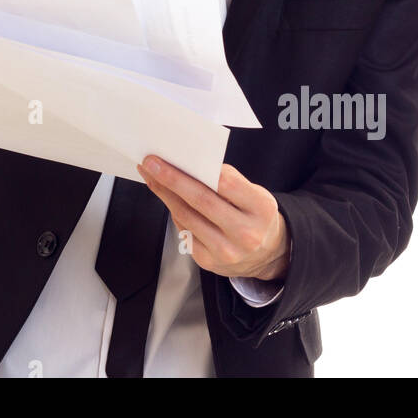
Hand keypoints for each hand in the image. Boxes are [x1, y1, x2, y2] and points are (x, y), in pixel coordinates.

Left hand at [137, 156, 289, 280]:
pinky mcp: (208, 261)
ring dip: (164, 193)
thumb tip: (188, 163)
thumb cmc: (255, 216)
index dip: (196, 168)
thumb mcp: (255, 193)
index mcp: (261, 208)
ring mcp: (225, 251)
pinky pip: (183, 230)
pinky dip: (173, 210)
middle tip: (150, 163)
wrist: (267, 255)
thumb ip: (228, 180)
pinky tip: (166, 197)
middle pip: (200, 200)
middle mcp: (245, 233)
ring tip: (151, 176)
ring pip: (186, 216)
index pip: (226, 183)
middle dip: (171, 179)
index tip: (172, 156)